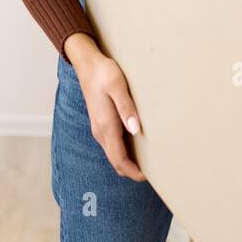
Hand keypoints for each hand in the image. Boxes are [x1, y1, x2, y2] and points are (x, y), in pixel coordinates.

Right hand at [65, 35, 146, 181]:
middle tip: (154, 173)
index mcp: (106, 127)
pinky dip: (124, 153)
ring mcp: (99, 129)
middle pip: (116, 162)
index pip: (119, 160)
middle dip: (132, 171)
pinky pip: (112, 146)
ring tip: (149, 162)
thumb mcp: (118, 87)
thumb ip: (127, 108)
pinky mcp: (101, 123)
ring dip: (128, 162)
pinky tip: (137, 146)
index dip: (134, 172)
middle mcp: (100, 132)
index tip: (150, 177)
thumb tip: (136, 130)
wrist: (87, 64)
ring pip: (114, 155)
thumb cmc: (104, 73)